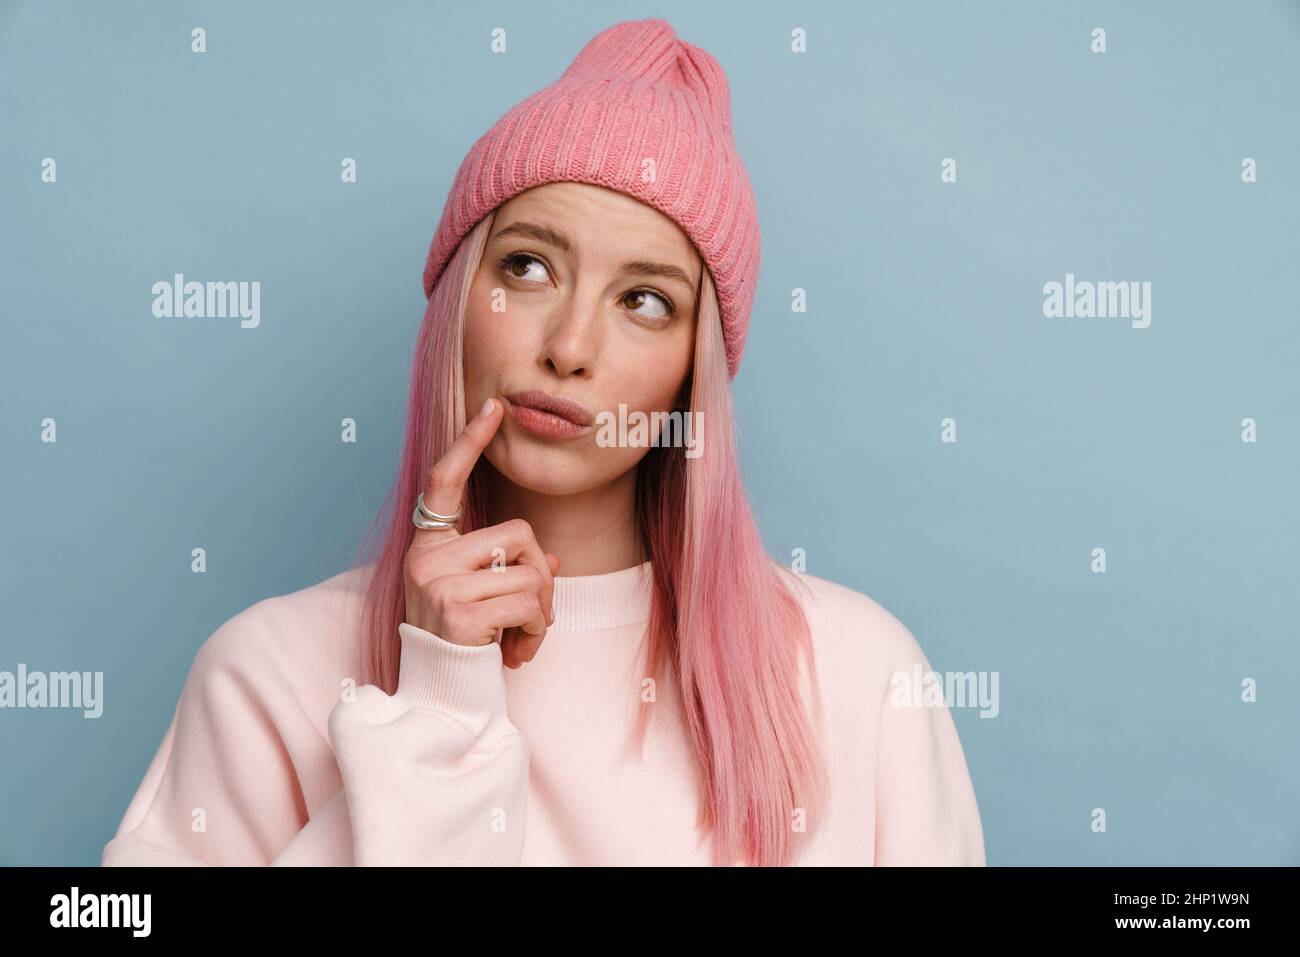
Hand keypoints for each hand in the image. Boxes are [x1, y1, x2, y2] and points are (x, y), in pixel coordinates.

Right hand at [402, 397, 560, 667]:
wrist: (441, 704)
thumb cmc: (465, 650)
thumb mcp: (486, 601)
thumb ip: (510, 571)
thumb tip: (550, 563)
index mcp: (428, 548)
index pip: (445, 482)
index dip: (469, 442)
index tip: (494, 406)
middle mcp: (425, 560)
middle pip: (519, 534)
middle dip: (539, 576)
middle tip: (528, 617)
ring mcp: (437, 584)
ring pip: (531, 570)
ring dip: (540, 610)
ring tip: (518, 639)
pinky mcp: (457, 613)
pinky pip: (529, 601)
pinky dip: (537, 630)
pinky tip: (514, 653)